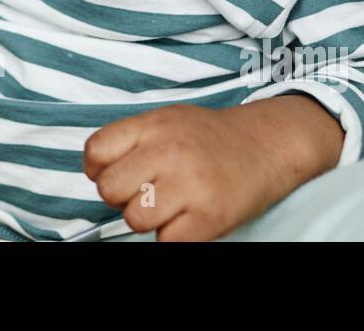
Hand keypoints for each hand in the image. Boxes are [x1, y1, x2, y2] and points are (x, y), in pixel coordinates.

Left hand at [83, 97, 342, 241]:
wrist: (267, 144)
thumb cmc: (213, 137)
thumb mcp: (168, 120)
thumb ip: (132, 140)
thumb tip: (96, 169)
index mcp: (154, 125)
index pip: (96, 152)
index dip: (99, 169)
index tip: (116, 173)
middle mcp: (169, 151)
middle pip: (110, 189)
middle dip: (122, 197)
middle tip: (147, 191)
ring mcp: (190, 184)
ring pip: (134, 219)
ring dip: (149, 219)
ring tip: (170, 205)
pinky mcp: (209, 215)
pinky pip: (166, 241)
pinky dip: (173, 236)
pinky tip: (187, 219)